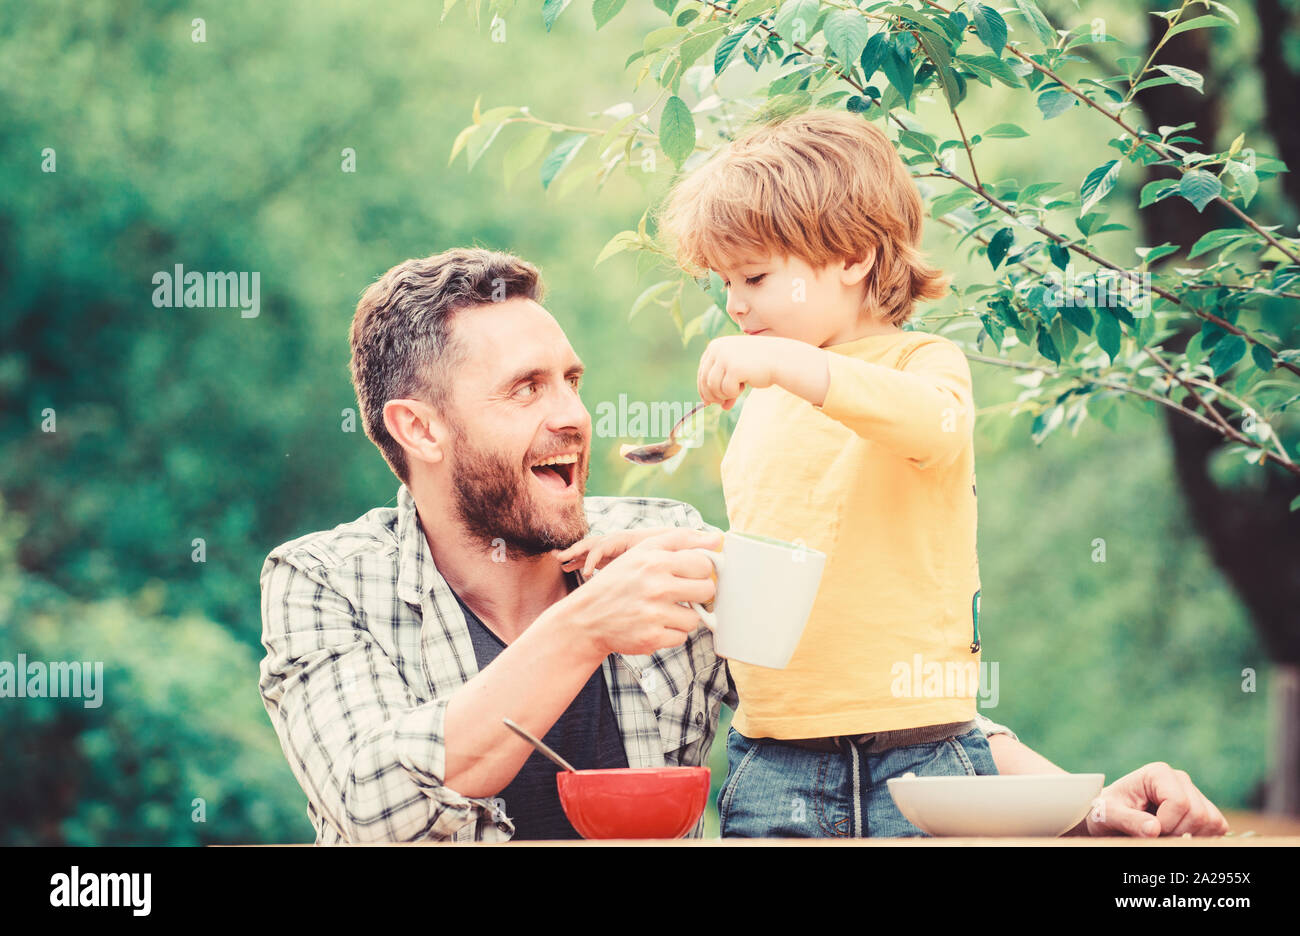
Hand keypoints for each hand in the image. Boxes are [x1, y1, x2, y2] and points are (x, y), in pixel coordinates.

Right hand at [559, 527, 721, 656]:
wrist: (587, 618)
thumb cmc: (619, 582)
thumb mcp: (642, 552)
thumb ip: (678, 541)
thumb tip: (717, 539)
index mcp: (656, 562)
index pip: (703, 564)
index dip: (699, 571)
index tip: (688, 576)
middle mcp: (657, 587)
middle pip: (706, 590)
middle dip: (697, 594)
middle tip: (680, 595)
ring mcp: (655, 615)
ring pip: (695, 618)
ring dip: (682, 617)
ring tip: (661, 612)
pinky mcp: (652, 638)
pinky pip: (681, 637)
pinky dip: (670, 634)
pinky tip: (653, 626)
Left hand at [697, 335, 783, 409]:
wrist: (780, 359)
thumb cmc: (759, 365)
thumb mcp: (737, 372)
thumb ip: (723, 384)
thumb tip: (712, 404)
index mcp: (715, 346)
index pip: (702, 371)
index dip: (703, 389)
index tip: (708, 402)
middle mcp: (717, 349)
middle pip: (705, 380)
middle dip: (713, 396)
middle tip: (722, 405)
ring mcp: (725, 358)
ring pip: (713, 387)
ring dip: (725, 395)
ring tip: (738, 390)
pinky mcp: (734, 368)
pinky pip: (726, 390)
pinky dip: (734, 393)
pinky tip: (745, 385)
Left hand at [1073, 762, 1229, 836]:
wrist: (1113, 815)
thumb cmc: (1108, 811)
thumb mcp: (1109, 814)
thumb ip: (1129, 820)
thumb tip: (1154, 830)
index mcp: (1158, 773)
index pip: (1179, 802)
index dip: (1166, 823)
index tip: (1147, 828)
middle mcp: (1180, 779)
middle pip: (1199, 814)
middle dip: (1177, 832)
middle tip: (1155, 833)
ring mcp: (1195, 793)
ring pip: (1212, 821)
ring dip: (1189, 835)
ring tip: (1165, 833)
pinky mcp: (1204, 809)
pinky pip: (1218, 827)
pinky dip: (1201, 837)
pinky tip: (1178, 834)